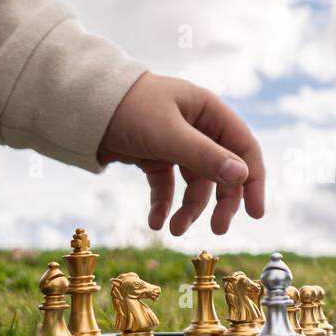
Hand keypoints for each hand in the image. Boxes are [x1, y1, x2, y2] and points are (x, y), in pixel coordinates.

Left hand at [97, 73, 264, 235]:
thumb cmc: (129, 108)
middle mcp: (197, 127)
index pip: (244, 148)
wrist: (80, 105)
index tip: (256, 213)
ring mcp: (175, 143)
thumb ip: (205, 156)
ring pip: (194, 183)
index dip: (253, 180)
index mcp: (209, 111)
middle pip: (222, 171)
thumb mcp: (168, 134)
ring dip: (188, 209)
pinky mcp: (153, 157)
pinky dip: (163, 204)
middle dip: (220, 202)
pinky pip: (166, 186)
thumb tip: (242, 176)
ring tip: (174, 230)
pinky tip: (155, 222)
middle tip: (217, 229)